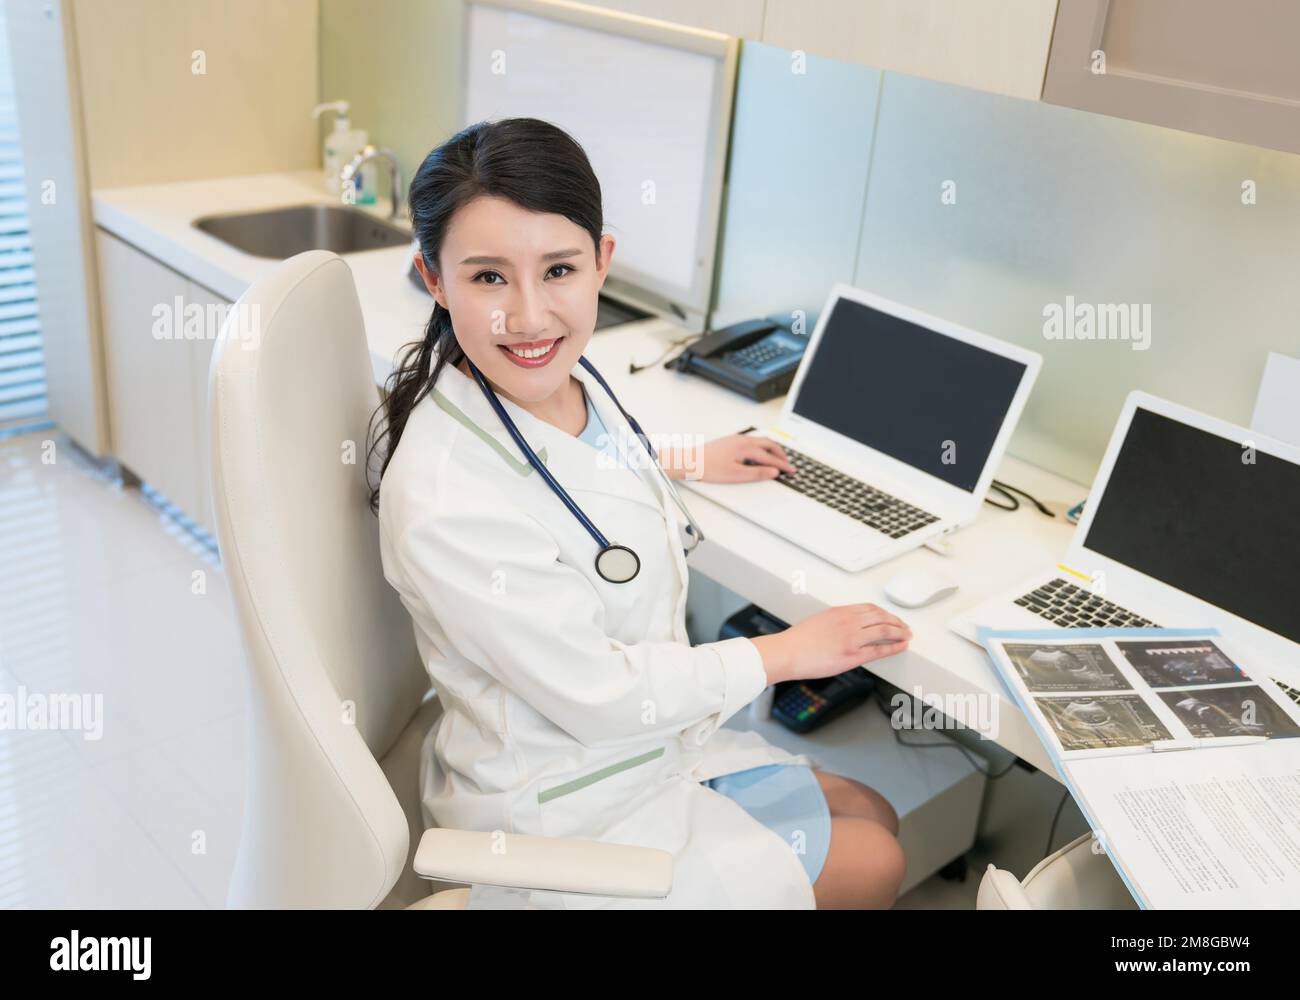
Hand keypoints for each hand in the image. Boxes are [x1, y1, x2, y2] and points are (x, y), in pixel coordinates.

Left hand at [664, 434, 795, 482]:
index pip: (770, 457)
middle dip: (780, 454)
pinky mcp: (731, 440)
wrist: (691, 461)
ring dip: (771, 449)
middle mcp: (742, 440)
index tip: (791, 470)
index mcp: (746, 447)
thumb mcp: (736, 475)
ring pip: (761, 441)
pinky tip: (759, 454)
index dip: (782, 465)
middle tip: (787, 464)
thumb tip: (773, 472)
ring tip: (777, 458)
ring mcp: (736, 439)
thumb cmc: (709, 468)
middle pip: (769, 444)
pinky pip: (752, 441)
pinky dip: (762, 447)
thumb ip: (757, 473)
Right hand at [750, 604, 911, 684]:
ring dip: (900, 632)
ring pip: (885, 630)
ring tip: (907, 636)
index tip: (891, 617)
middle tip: (904, 626)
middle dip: (897, 621)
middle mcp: (849, 622)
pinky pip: (880, 649)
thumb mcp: (819, 620)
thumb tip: (849, 627)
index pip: (870, 608)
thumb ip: (837, 621)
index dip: (885, 613)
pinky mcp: (852, 655)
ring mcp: (852, 638)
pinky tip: (901, 647)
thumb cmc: (798, 641)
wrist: (788, 653)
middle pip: (881, 617)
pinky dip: (894, 647)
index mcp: (840, 612)